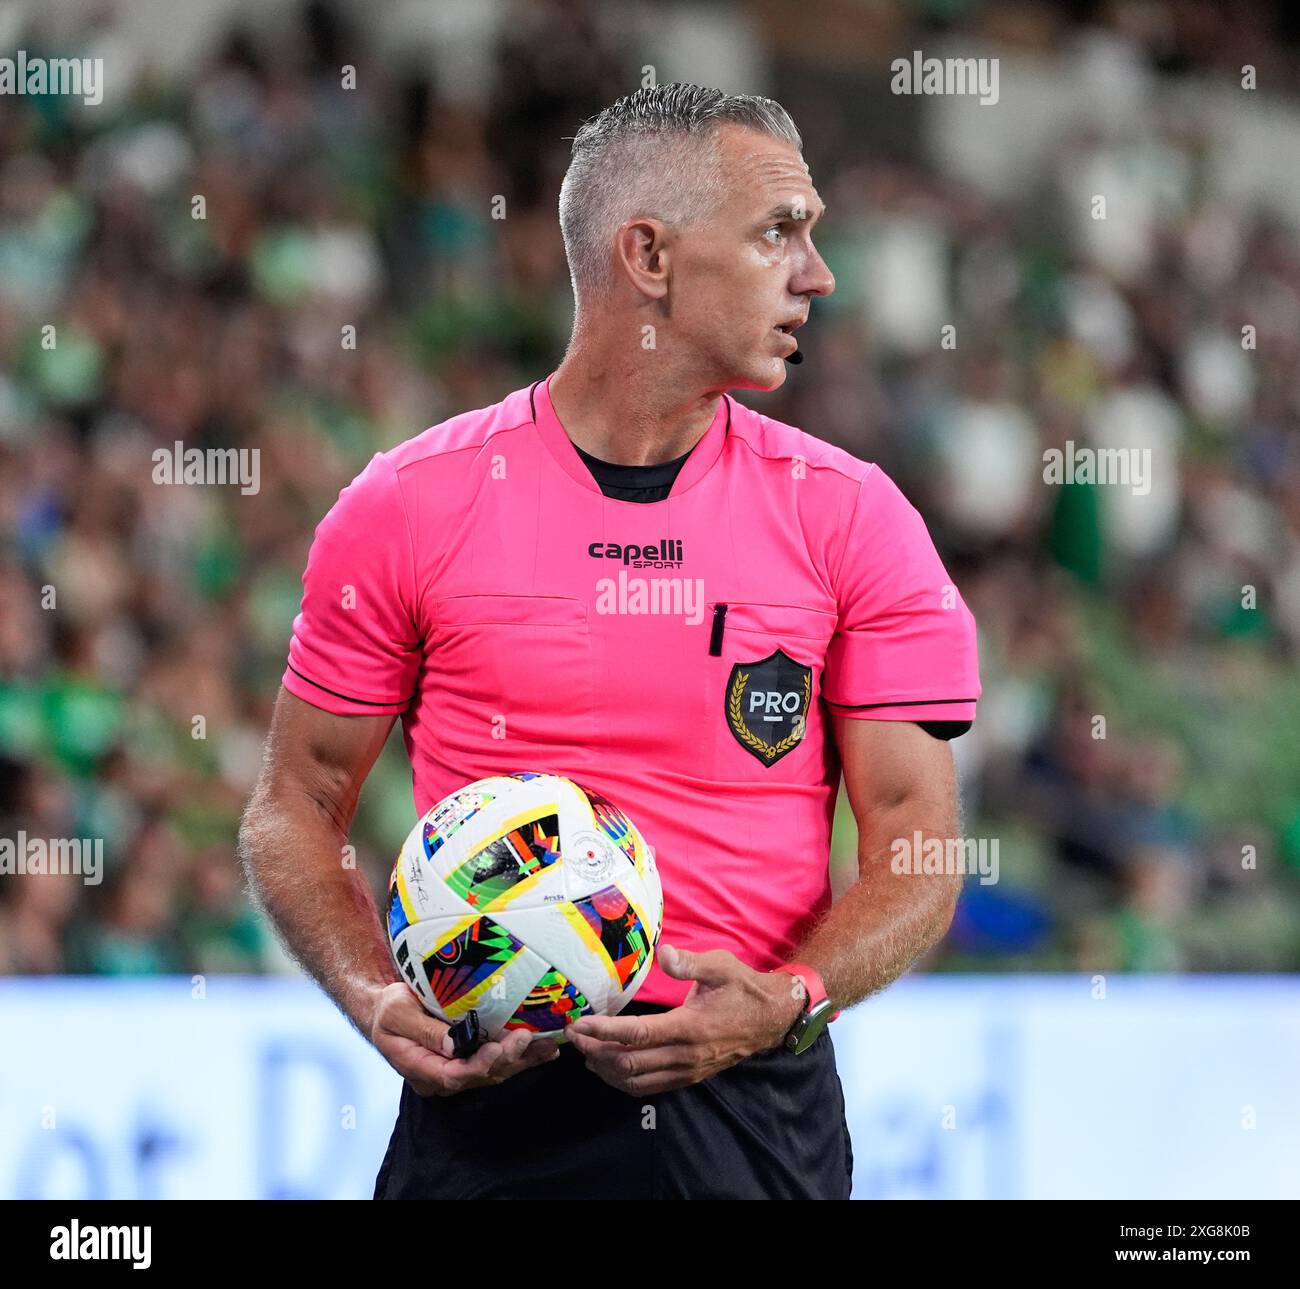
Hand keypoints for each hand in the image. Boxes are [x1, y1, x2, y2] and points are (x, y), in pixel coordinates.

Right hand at [368, 982, 559, 1096]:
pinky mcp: (469, 1057)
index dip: (477, 1065)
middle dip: (506, 1059)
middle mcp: (442, 1076)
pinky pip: (498, 1061)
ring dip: (522, 1060)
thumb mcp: (398, 1014)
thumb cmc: (388, 1010)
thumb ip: (424, 1030)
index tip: (496, 1048)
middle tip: (526, 1038)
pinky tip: (543, 1049)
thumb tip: (453, 1043)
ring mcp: (457, 1069)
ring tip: (546, 1046)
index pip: (453, 1075)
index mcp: (420, 1069)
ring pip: (494, 1071)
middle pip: (480, 1075)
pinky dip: (521, 1056)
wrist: (385, 1010)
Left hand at [566, 944, 806, 1095]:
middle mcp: (685, 1055)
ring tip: (586, 1052)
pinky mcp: (689, 1077)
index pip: (637, 1034)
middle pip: (630, 1063)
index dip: (604, 1032)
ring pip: (636, 1081)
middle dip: (596, 1051)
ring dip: (607, 1070)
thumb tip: (663, 953)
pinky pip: (650, 1087)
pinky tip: (611, 1068)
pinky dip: (625, 1081)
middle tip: (574, 1037)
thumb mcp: (721, 966)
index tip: (579, 1025)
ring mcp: (687, 1070)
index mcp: (690, 1027)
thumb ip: (690, 963)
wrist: (770, 1019)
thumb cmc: (742, 988)